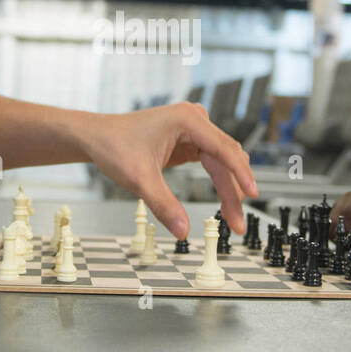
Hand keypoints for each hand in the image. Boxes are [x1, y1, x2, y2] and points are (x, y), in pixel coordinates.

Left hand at [84, 102, 256, 238]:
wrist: (97, 136)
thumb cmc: (114, 146)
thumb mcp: (139, 179)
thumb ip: (163, 205)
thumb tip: (183, 232)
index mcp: (186, 120)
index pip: (223, 148)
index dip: (240, 173)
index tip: (253, 194)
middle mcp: (195, 120)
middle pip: (226, 158)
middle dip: (234, 191)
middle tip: (237, 223)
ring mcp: (194, 130)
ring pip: (223, 161)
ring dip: (229, 188)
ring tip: (232, 218)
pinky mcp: (189, 141)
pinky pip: (213, 162)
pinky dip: (219, 182)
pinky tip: (225, 201)